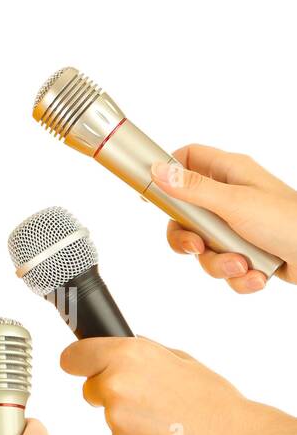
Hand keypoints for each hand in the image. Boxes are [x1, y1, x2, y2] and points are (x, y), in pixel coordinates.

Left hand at [59, 335, 261, 434]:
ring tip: (165, 418)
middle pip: (90, 388)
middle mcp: (115, 385)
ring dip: (128, 418)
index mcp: (126, 355)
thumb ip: (139, 353)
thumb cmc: (213, 398)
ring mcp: (117, 419)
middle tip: (146, 397)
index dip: (78, 362)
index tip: (79, 365)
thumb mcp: (176, 358)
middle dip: (109, 392)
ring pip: (109, 415)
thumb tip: (114, 349)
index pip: (73, 357)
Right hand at [153, 145, 296, 291]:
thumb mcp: (235, 203)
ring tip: (241, 264)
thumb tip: (157, 170)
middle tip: (197, 246)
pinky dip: (238, 276)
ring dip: (218, 262)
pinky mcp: (249, 251)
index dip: (167, 172)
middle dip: (189, 238)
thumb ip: (193, 189)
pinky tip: (256, 275)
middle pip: (186, 212)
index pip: (187, 158)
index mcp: (230, 173)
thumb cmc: (289, 221)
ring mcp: (240, 225)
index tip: (151, 194)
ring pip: (204, 245)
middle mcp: (232, 196)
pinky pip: (225, 265)